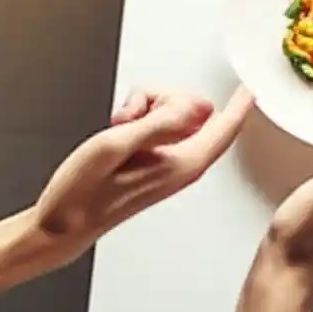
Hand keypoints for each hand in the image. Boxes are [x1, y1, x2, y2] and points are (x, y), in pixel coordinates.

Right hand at [33, 86, 254, 260]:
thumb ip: (159, 123)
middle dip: (165, 99)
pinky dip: (138, 118)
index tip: (252, 87)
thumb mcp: (116, 146)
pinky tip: (119, 134)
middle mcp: (184, 163)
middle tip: (133, 116)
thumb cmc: (81, 194)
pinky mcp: (155, 160)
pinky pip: (159, 123)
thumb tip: (195, 107)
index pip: (226, 127)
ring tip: (120, 130)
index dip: (240, 103)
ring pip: (175, 112)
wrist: (60, 224)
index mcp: (185, 162)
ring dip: (146, 109)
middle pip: (197, 110)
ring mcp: (170, 162)